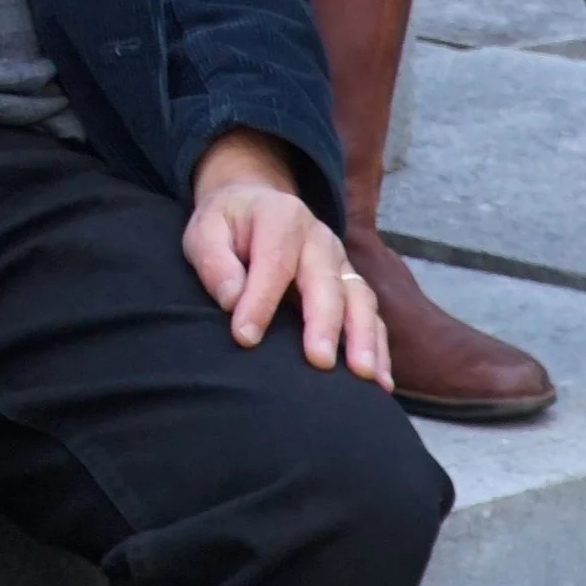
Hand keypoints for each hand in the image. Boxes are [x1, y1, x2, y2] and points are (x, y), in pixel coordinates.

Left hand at [182, 127, 388, 385]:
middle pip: (327, 281)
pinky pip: (372, 315)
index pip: (274, 263)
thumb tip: (230, 299)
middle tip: (319, 361)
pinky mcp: (351, 285)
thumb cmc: (227, 225)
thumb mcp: (205, 230)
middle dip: (324, 323)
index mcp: (281, 218)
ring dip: (363, 337)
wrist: (255, 204)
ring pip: (360, 298)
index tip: (244, 337)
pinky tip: (380, 381)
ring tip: (362, 375)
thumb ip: (214, 261)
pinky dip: (379, 347)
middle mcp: (319, 239)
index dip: (261, 301)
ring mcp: (340, 262)